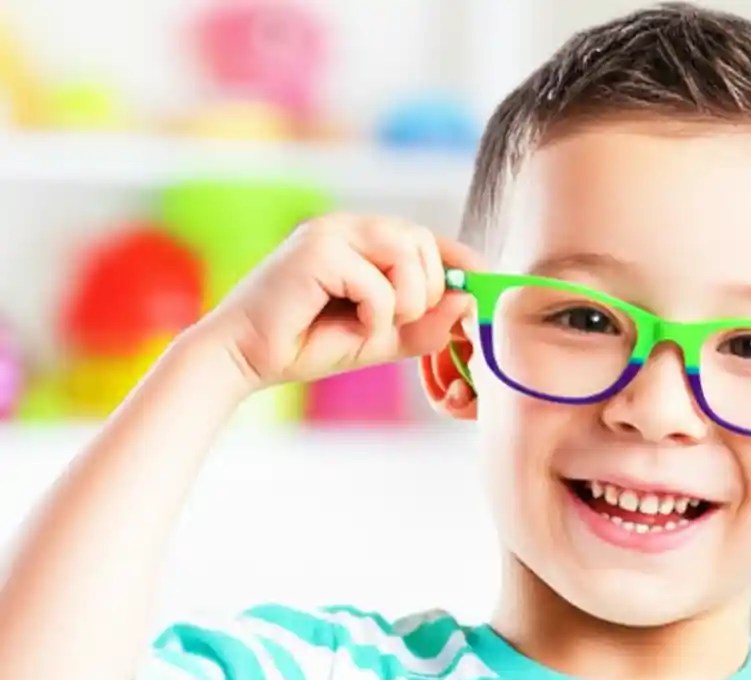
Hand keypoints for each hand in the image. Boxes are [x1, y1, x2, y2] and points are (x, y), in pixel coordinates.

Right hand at [195, 213, 481, 391]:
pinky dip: (376, 312)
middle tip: (398, 323)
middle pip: (422, 241)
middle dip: (427, 291)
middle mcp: (348, 226)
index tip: (483, 288)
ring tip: (373, 325)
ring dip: (405, 300)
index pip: (426, 238)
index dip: (461, 261)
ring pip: (406, 251)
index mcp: (362, 240)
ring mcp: (330, 232)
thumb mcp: (380, 338)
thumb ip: (424, 324)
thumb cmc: (305, 344)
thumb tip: (467, 302)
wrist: (242, 357)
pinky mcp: (316, 248)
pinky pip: (377, 280)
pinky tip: (350, 325)